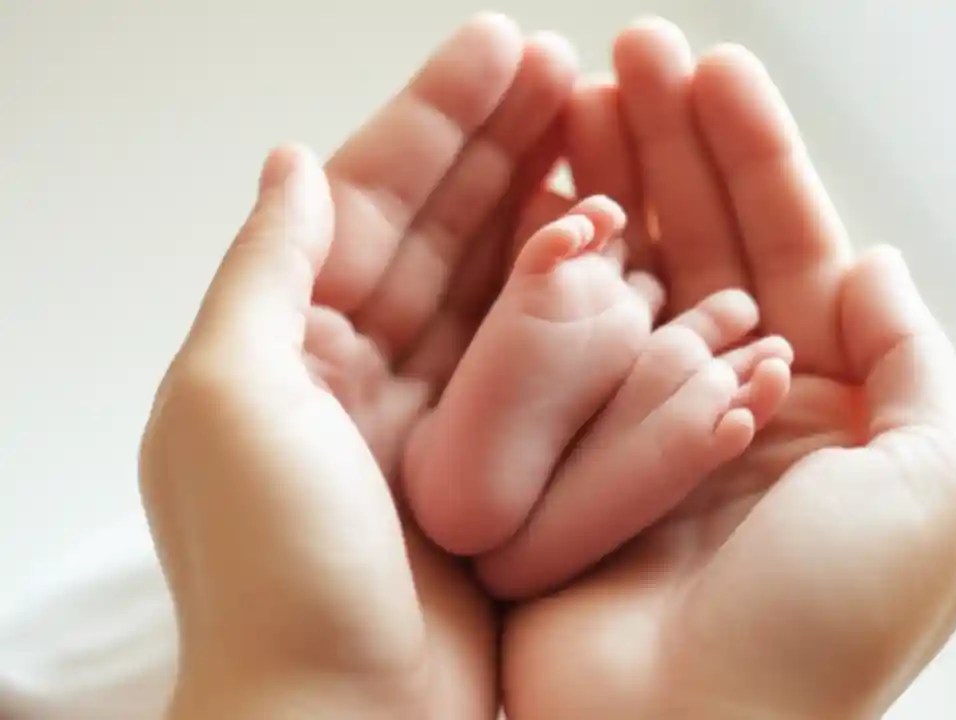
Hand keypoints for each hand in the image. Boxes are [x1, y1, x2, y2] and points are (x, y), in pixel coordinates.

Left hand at [138, 15, 575, 718]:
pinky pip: (551, 367)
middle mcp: (368, 378)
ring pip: (506, 290)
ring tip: (608, 133)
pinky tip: (627, 246)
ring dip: (554, 207)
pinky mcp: (508, 470)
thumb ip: (264, 270)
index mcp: (293, 349)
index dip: (435, 118)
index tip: (502, 45)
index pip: (373, 202)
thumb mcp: (228, 400)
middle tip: (571, 67)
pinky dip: (587, 305)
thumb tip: (288, 159)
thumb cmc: (271, 575)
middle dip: (506, 144)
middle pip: (448, 231)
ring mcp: (446, 423)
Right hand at [501, 21, 955, 718]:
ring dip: (608, 187)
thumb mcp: (937, 488)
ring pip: (627, 284)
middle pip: (702, 250)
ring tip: (577, 94)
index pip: (793, 253)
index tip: (712, 73)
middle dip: (671, 150)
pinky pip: (561, 353)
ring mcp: (642, 436)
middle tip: (629, 55)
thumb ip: (914, 363)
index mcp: (829, 415)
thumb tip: (876, 264)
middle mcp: (736, 414)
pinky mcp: (565, 463)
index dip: (755, 161)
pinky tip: (540, 195)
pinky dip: (551, 272)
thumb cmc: (824, 630)